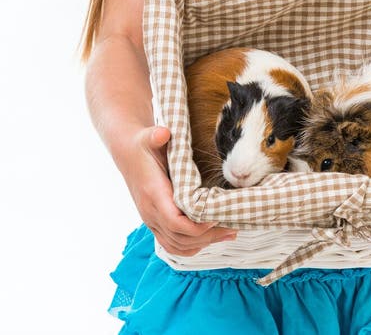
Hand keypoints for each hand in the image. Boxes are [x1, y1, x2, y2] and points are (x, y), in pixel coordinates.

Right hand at [120, 125, 237, 255]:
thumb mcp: (148, 136)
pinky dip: (191, 247)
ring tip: (229, 234)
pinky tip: (209, 240)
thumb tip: (164, 133)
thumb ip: (155, 134)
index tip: (218, 216)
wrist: (128, 153)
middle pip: (181, 238)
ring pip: (177, 245)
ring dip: (203, 244)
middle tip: (233, 227)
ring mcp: (152, 220)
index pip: (175, 222)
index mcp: (153, 194)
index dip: (197, 225)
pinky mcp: (155, 222)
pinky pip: (172, 244)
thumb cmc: (143, 145)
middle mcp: (151, 212)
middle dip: (208, 236)